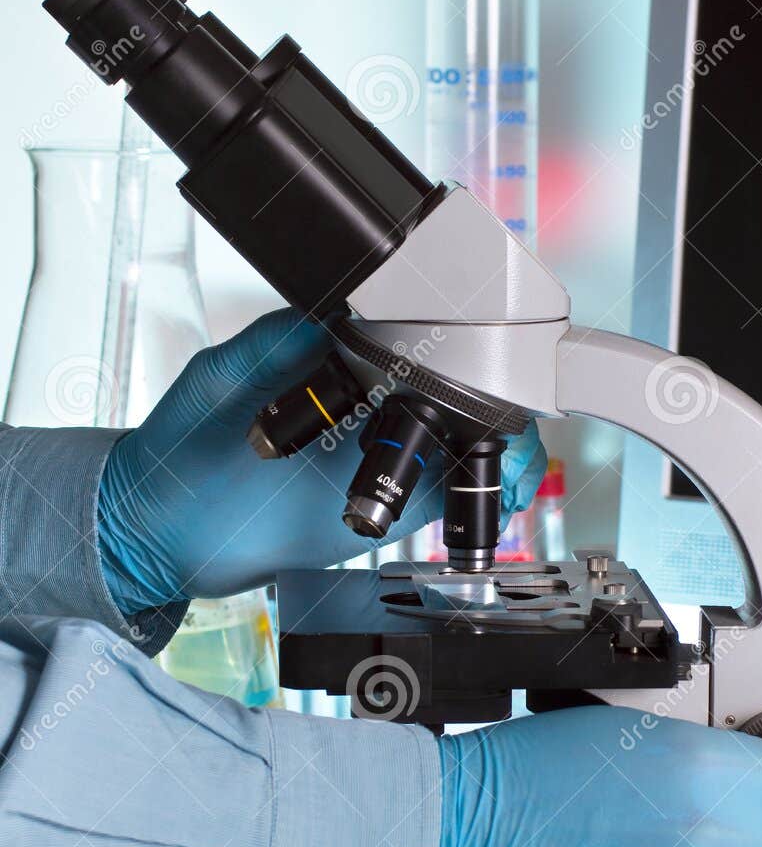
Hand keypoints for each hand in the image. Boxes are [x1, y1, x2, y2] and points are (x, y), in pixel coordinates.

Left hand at [97, 309, 546, 612]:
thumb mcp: (220, 375)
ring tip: (514, 463)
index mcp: (340, 358)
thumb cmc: (180, 447)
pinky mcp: (390, 509)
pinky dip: (485, 497)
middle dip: (502, 397)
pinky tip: (502, 497)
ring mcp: (384, 456)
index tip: (489, 343)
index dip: (465, 338)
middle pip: (461, 389)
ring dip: (503, 448)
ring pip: (468, 443)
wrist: (161, 532)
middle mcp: (373, 404)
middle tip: (512, 414)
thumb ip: (275, 342)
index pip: (418, 334)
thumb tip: (337, 313)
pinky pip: (452, 499)